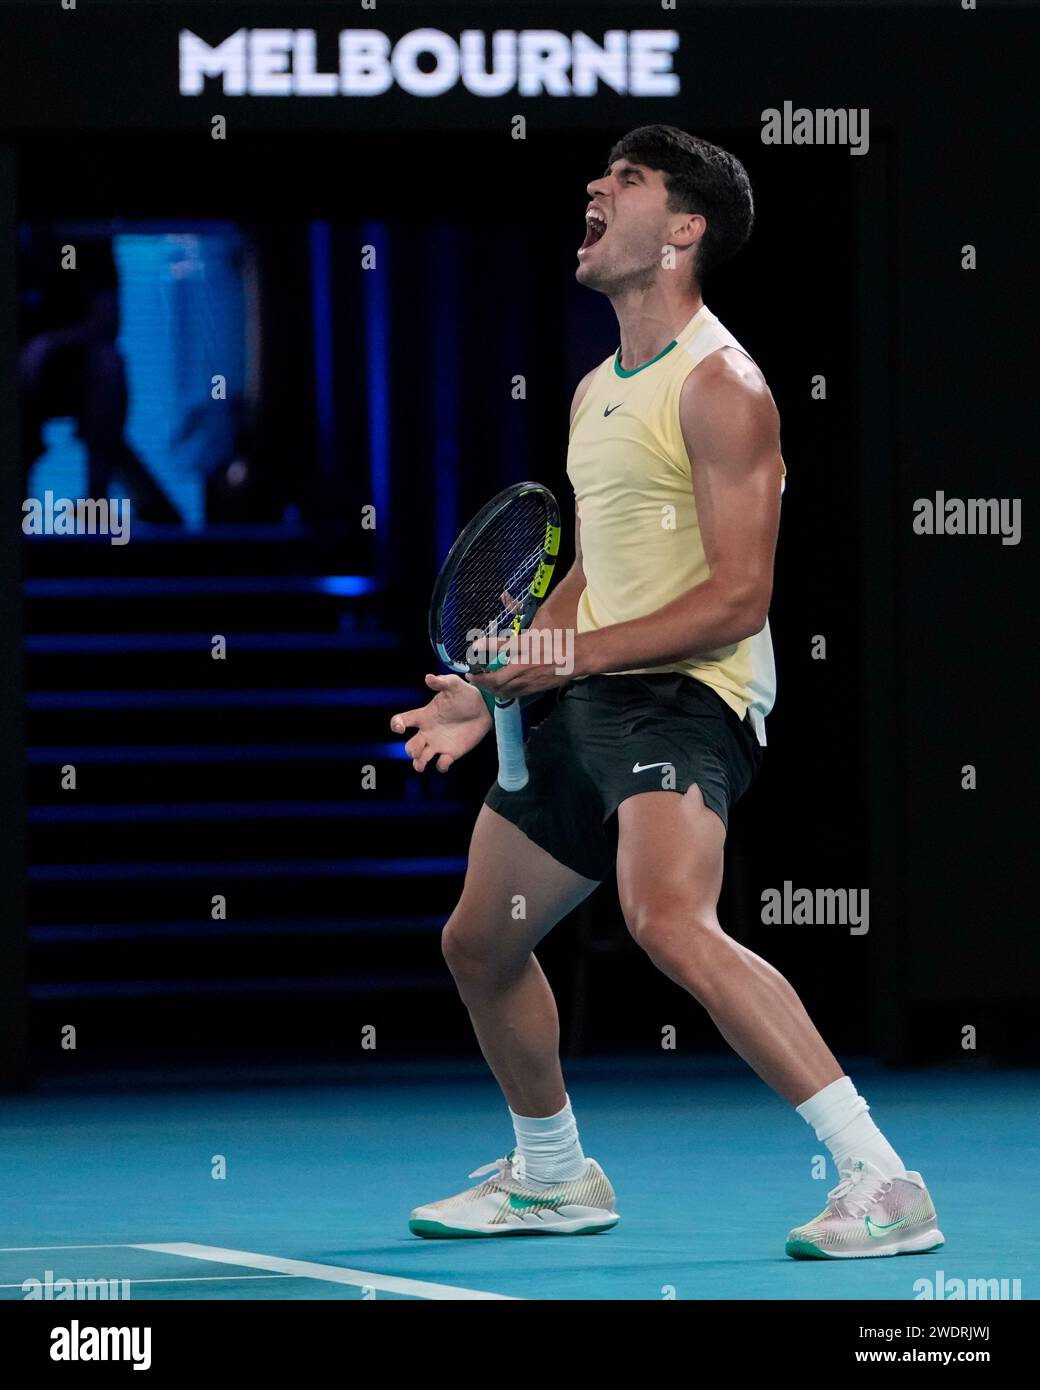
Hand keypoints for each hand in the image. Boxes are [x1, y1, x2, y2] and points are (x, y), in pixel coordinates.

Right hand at [390, 673, 491, 772]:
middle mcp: (427, 732)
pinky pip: (441, 764)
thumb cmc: (466, 695)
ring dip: (418, 763)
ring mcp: (438, 744)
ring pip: (420, 758)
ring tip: (421, 765)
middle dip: (411, 751)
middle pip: (410, 746)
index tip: (399, 728)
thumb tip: (429, 677)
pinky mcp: (452, 753)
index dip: (396, 724)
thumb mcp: (455, 685)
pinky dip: (441, 766)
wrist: (485, 708)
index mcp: (424, 716)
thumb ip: (442, 681)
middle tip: (417, 751)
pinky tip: (445, 760)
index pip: (402, 720)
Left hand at [466, 626, 581, 699]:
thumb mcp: (524, 640)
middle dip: (485, 685)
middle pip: (497, 689)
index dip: (479, 679)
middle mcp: (522, 680)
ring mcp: (530, 686)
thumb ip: (500, 644)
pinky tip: (506, 683)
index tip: (470, 673)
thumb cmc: (550, 643)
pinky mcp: (537, 689)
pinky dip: (507, 690)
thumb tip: (478, 645)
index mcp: (517, 668)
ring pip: (506, 694)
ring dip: (494, 689)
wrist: (574, 657)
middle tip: (477, 678)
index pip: (492, 679)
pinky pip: (517, 694)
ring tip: (489, 681)